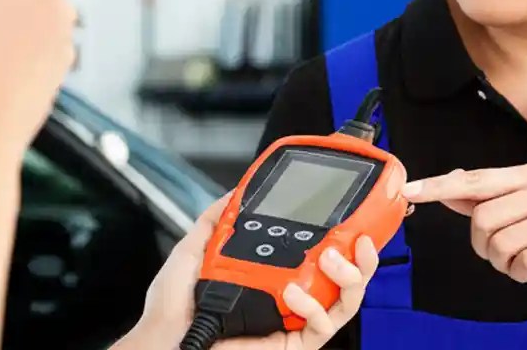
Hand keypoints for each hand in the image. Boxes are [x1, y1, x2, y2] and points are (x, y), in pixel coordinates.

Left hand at [122, 194, 378, 349]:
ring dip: (349, 277)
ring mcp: (296, 322)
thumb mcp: (195, 250)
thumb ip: (217, 220)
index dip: (348, 239)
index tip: (358, 216)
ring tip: (330, 258)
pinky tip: (293, 292)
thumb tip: (237, 192)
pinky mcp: (294, 344)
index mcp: (280, 275)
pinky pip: (322, 328)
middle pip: (349, 279)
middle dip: (365, 259)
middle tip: (359, 238)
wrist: (162, 338)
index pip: (325, 256)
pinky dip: (314, 307)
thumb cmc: (175, 307)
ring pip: (347, 303)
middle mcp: (295, 298)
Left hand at [403, 163, 526, 299]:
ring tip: (518, 260)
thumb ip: (484, 199)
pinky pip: (524, 261)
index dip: (440, 186)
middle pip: (484, 216)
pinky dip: (520, 273)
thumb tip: (447, 185)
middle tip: (498, 252)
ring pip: (501, 241)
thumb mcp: (519, 213)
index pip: (476, 180)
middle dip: (482, 244)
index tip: (410, 191)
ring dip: (501, 262)